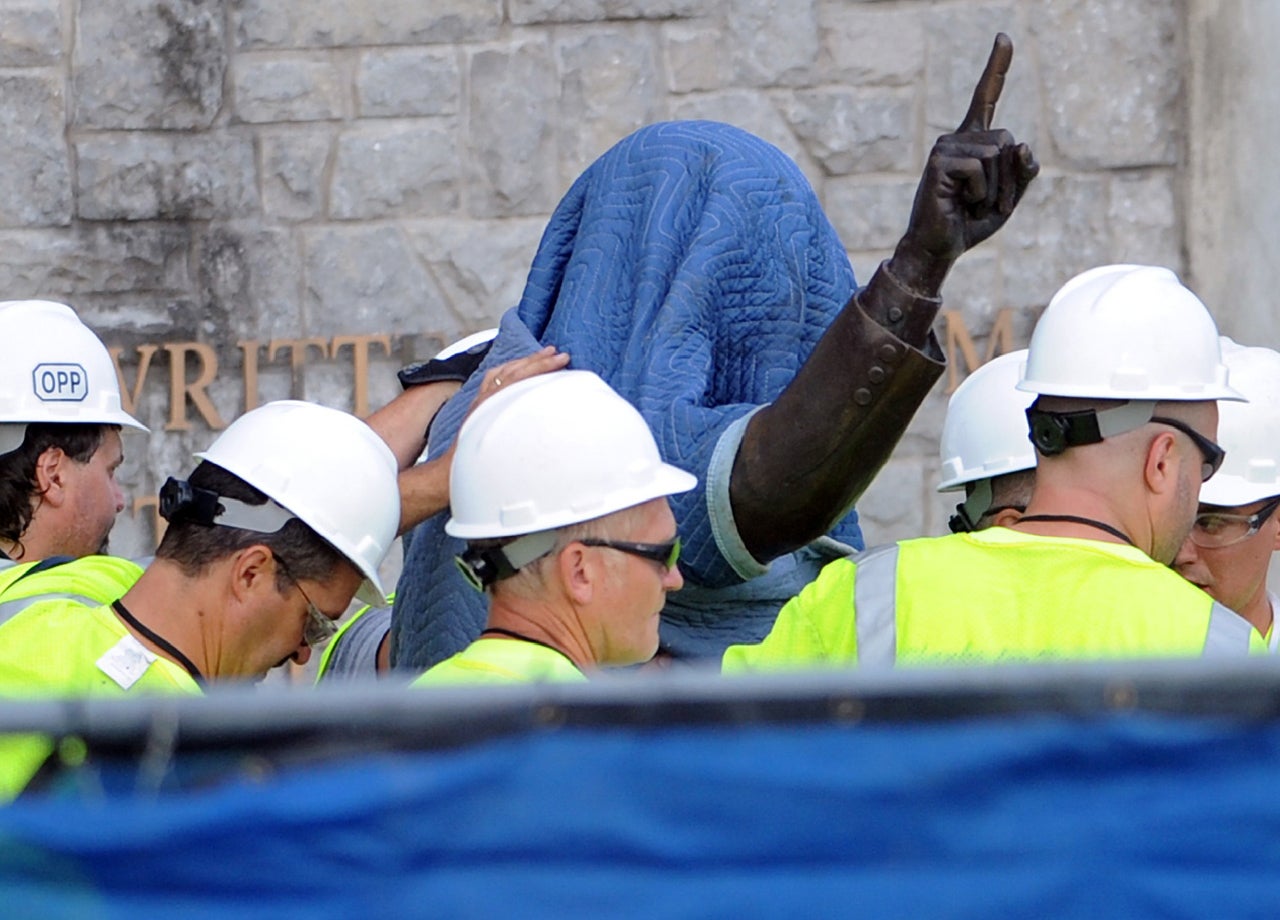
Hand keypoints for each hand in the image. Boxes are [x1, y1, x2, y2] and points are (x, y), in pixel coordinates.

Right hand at [395, 345, 569, 533]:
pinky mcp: (491, 408)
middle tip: (556, 352)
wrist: (450, 473)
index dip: (522, 365)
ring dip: (537, 364)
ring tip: (557, 357)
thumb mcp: (483, 435)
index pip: (502, 376)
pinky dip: (530, 375)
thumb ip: (498, 426)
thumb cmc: (468, 462)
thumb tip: (519, 431)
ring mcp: (487, 403)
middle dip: (534, 359)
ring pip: (515, 375)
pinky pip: (514, 387)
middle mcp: (483, 399)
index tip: (541, 358)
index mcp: (481, 403)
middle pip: (511, 371)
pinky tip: (546, 372)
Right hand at [894, 33, 1038, 292]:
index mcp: (974, 141)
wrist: (940, 247)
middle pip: (1009, 140)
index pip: (986, 97)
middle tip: (990, 204)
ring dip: (996, 189)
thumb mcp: (1009, 198)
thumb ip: (1023, 171)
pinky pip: (980, 168)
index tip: (1005, 36)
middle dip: (1010, 179)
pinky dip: (980, 192)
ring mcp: (945, 147)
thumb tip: (1021, 144)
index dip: (997, 67)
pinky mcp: (939, 161)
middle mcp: (958, 138)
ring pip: (997, 155)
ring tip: (973, 205)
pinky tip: (961, 202)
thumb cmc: (971, 223)